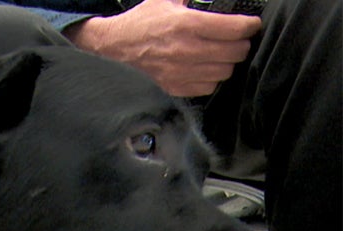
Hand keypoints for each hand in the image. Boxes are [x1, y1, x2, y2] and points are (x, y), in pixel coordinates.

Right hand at [64, 0, 260, 96]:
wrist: (115, 45)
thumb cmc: (143, 21)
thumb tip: (221, 1)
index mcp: (187, 24)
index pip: (235, 29)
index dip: (250, 25)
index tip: (250, 24)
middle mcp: (186, 50)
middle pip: (236, 52)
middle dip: (241, 43)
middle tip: (236, 38)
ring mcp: (180, 71)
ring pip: (225, 71)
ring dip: (227, 62)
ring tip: (221, 53)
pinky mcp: (174, 86)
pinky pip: (208, 86)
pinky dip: (211, 77)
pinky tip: (206, 67)